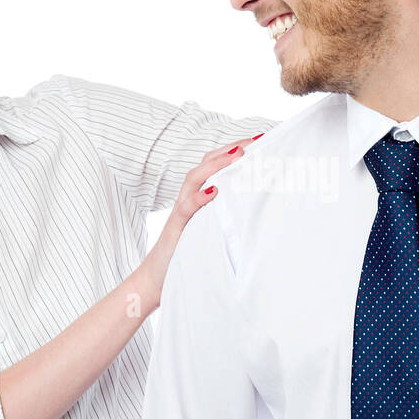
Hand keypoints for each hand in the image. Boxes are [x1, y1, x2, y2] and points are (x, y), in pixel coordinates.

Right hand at [135, 134, 261, 305]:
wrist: (158, 277)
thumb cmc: (187, 250)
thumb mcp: (210, 227)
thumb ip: (225, 213)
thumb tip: (255, 206)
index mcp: (198, 195)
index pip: (215, 164)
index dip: (234, 150)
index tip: (260, 141)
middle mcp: (188, 196)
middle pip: (206, 163)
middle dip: (230, 149)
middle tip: (254, 141)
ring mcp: (181, 210)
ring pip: (195, 178)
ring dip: (216, 164)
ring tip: (238, 155)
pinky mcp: (176, 227)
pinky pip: (186, 207)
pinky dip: (199, 197)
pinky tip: (213, 191)